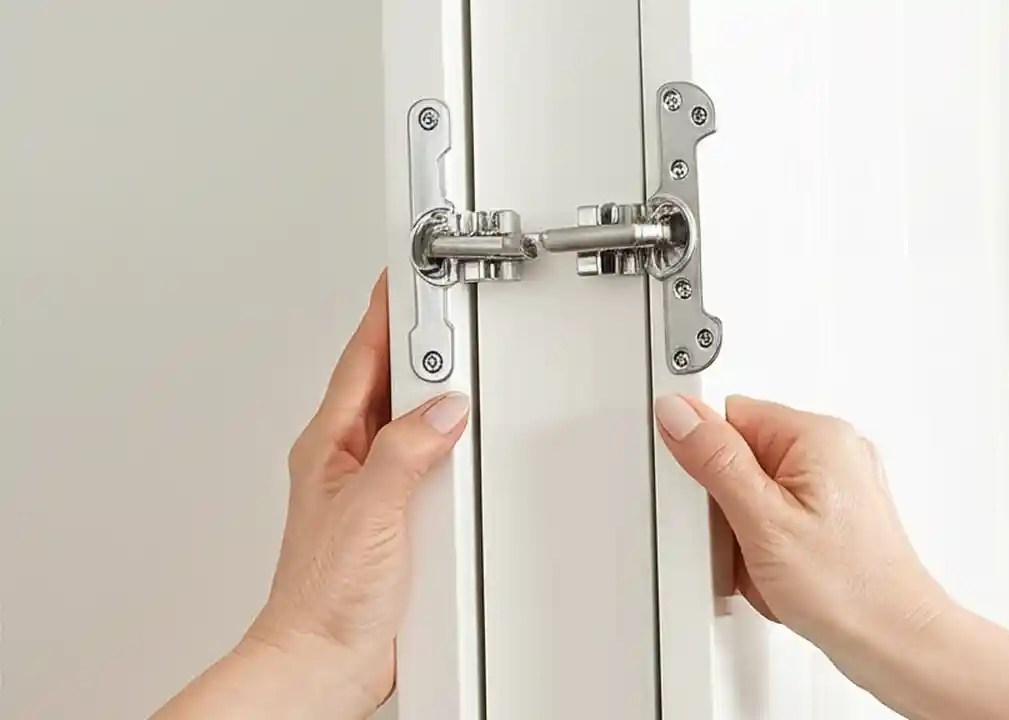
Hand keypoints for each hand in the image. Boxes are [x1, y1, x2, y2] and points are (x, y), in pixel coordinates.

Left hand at [156, 272, 470, 718]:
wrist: (323, 659)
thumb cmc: (321, 597)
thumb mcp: (369, 512)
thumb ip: (405, 454)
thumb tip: (442, 411)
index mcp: (329, 446)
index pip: (361, 361)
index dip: (384, 315)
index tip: (403, 277)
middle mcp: (348, 461)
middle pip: (387, 382)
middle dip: (417, 344)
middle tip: (445, 311)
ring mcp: (372, 488)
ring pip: (408, 421)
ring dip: (435, 395)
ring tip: (461, 368)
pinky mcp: (396, 516)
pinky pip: (424, 459)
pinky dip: (446, 443)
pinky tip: (462, 443)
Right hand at [653, 395, 948, 663]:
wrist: (893, 641)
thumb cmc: (848, 589)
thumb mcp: (762, 520)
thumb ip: (715, 460)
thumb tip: (680, 413)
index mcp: (819, 435)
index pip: (731, 417)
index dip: (711, 463)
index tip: (721, 503)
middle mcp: (835, 451)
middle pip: (743, 457)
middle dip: (732, 508)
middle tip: (753, 544)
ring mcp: (839, 485)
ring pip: (758, 494)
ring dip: (750, 534)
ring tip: (772, 565)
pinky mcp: (837, 516)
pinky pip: (780, 518)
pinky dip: (771, 546)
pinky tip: (784, 573)